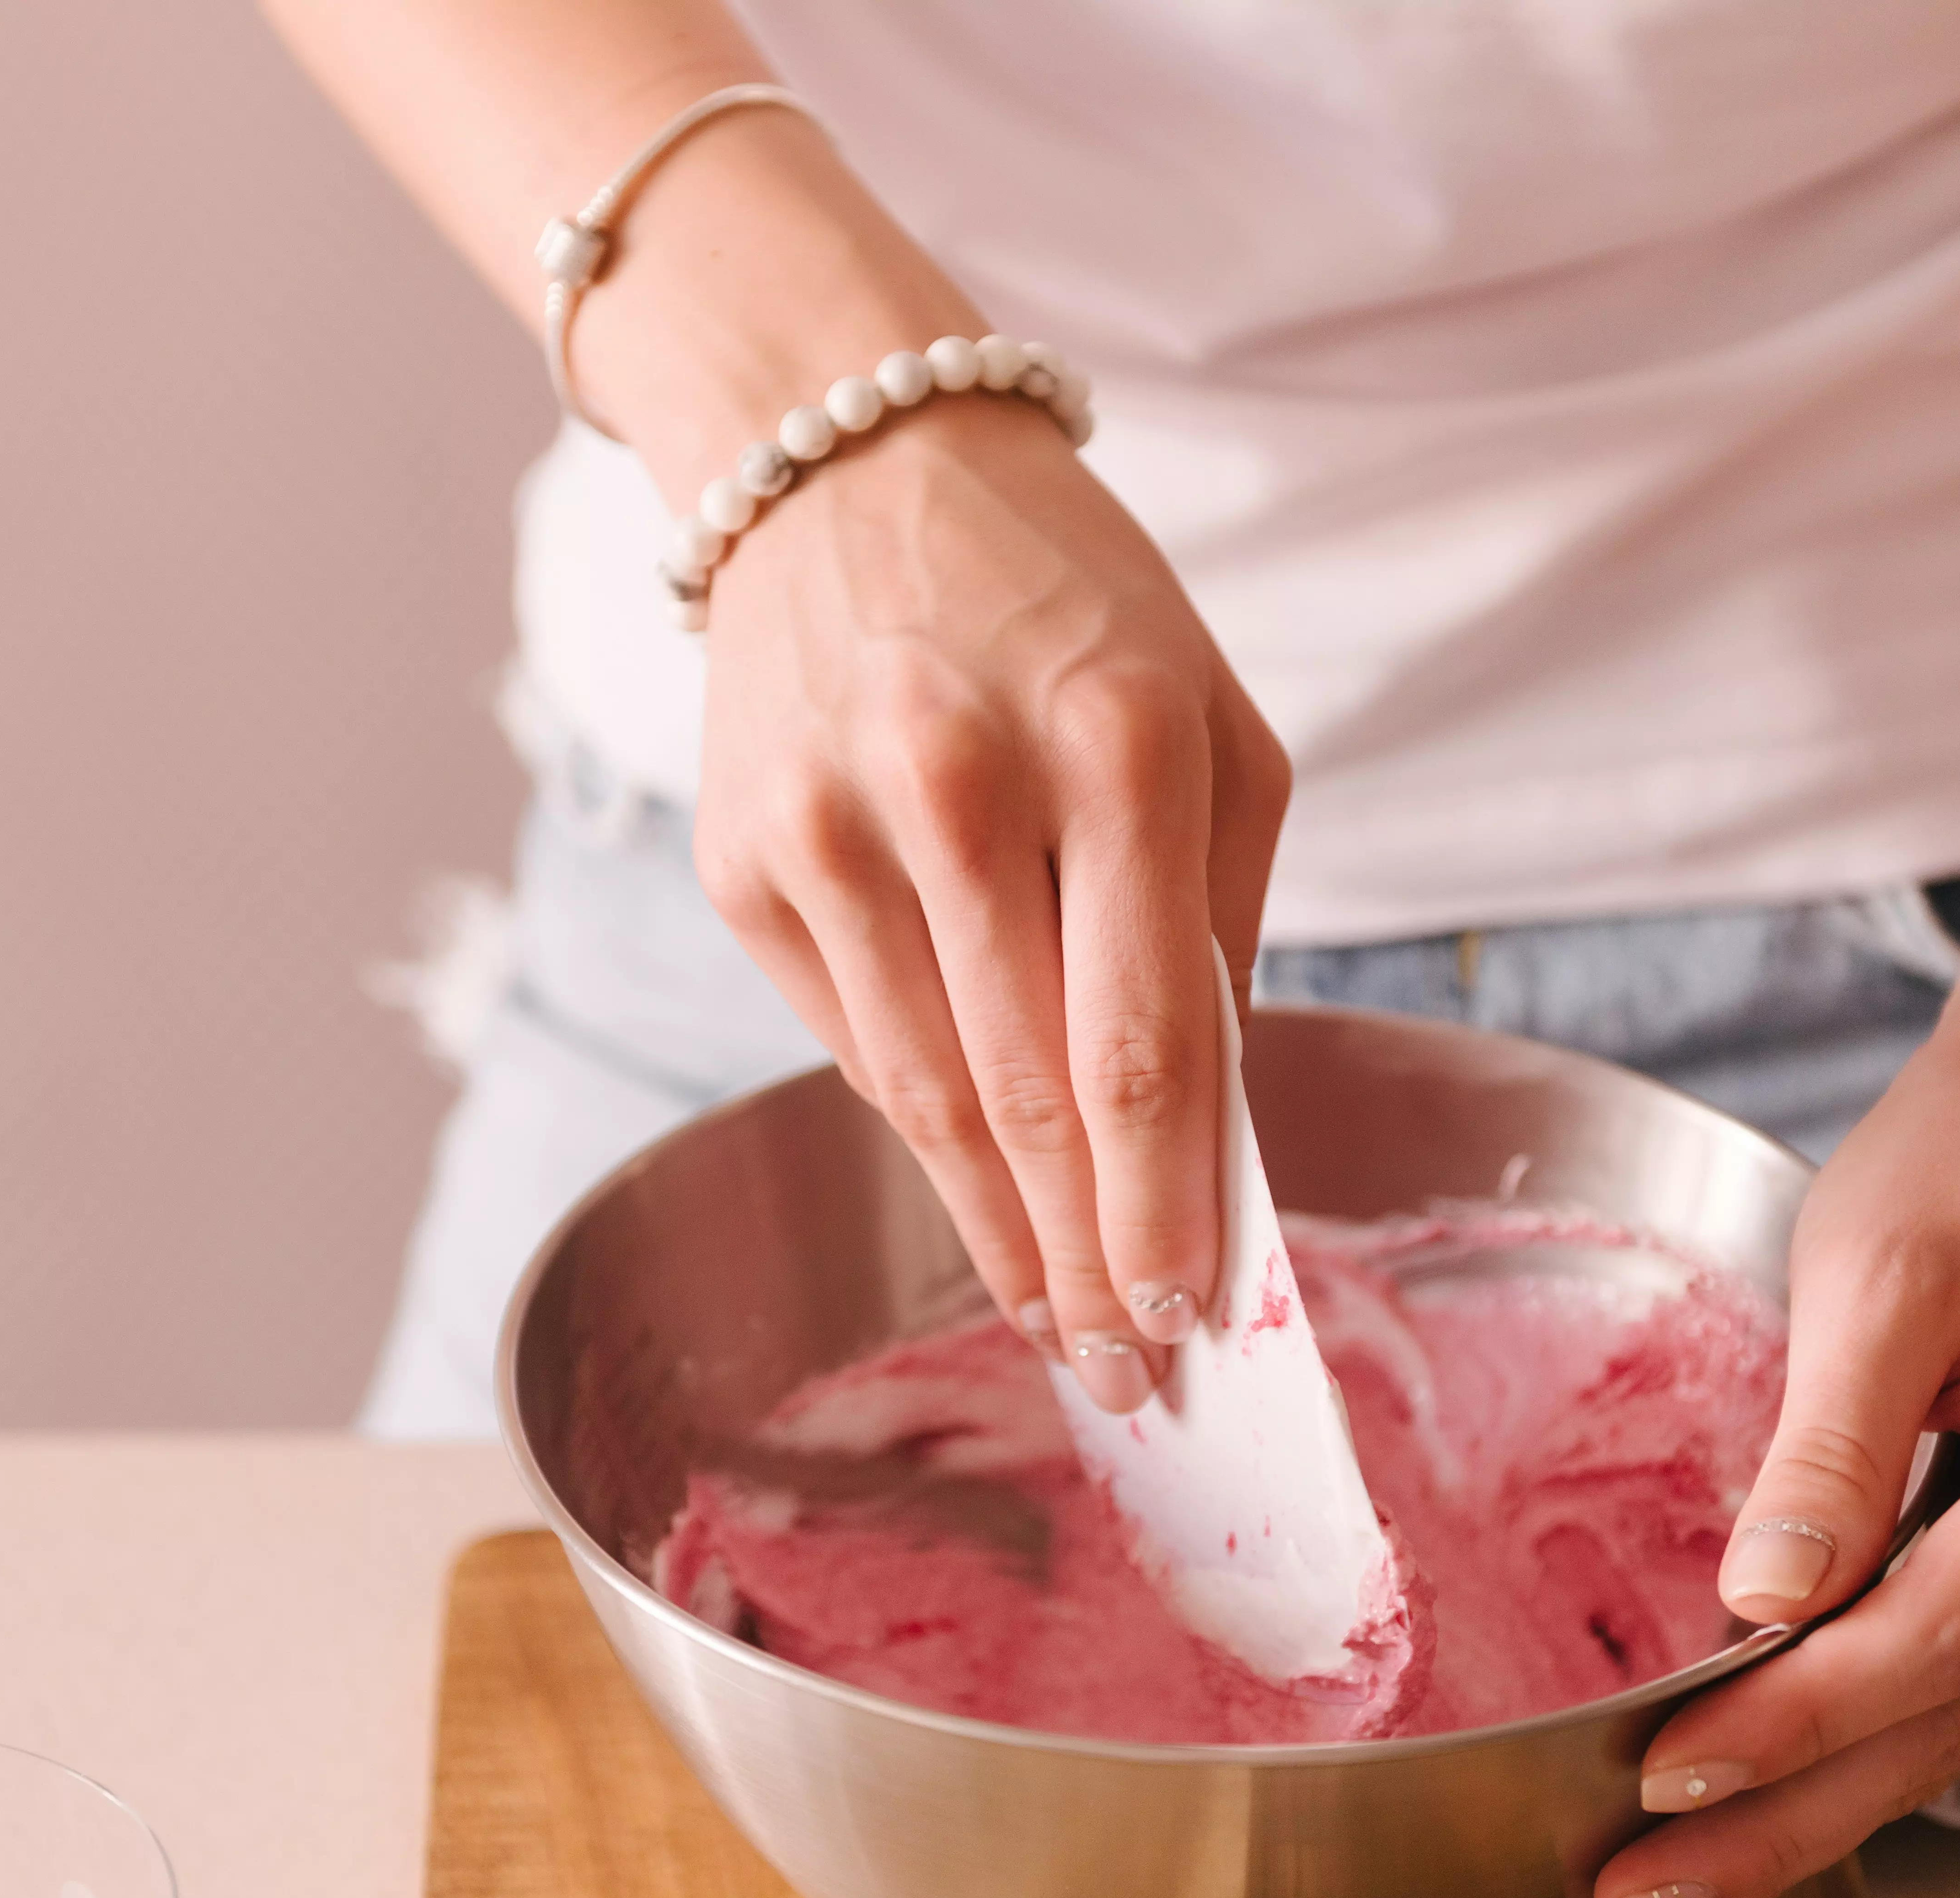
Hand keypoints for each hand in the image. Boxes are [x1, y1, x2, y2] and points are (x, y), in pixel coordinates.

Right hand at [691, 395, 1291, 1408]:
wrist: (847, 464)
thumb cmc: (1066, 604)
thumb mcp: (1209, 721)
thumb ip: (1215, 921)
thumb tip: (1204, 1127)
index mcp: (1113, 743)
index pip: (1145, 1046)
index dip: (1168, 1209)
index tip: (1193, 1317)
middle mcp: (954, 786)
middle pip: (1031, 1101)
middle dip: (1086, 1262)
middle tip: (1129, 1371)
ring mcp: (826, 828)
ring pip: (926, 1099)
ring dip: (999, 1234)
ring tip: (1056, 1317)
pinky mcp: (744, 859)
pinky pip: (852, 1040)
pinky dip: (923, 1127)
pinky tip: (975, 1186)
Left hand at [1588, 1029, 1959, 1897]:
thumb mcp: (1874, 1278)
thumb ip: (1829, 1446)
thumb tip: (1767, 1602)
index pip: (1946, 1621)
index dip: (1803, 1709)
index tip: (1668, 1768)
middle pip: (1952, 1711)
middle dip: (1788, 1815)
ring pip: (1957, 1728)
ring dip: (1811, 1816)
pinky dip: (1855, 1758)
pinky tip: (1755, 1822)